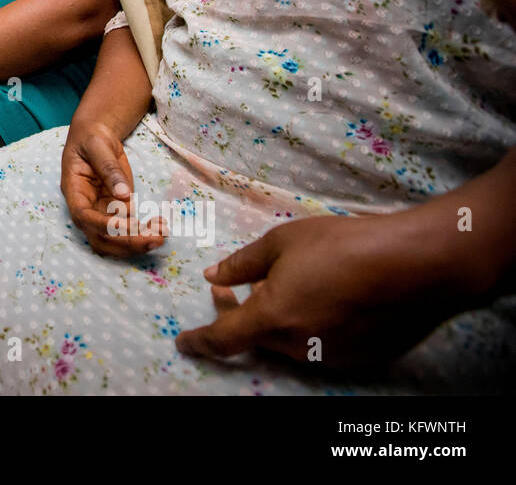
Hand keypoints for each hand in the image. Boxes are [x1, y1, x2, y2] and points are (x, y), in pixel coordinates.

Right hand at [60, 119, 165, 256]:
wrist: (97, 137)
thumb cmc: (91, 138)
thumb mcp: (98, 146)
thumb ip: (108, 168)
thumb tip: (124, 194)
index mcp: (74, 191)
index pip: (84, 216)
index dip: (103, 225)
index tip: (127, 225)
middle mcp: (86, 208)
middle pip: (100, 237)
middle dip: (126, 243)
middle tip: (154, 239)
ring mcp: (102, 212)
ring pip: (115, 240)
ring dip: (138, 243)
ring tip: (162, 233)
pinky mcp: (118, 211)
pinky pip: (129, 230)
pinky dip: (145, 232)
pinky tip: (161, 224)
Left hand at [174, 213, 463, 367]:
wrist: (416, 265)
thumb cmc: (344, 246)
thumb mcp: (283, 243)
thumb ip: (243, 264)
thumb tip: (214, 277)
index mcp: (272, 318)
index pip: (223, 339)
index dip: (199, 341)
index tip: (184, 342)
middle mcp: (298, 346)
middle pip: (257, 338)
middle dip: (240, 317)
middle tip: (233, 292)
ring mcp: (331, 356)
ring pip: (290, 341)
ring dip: (279, 320)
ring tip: (287, 286)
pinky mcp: (360, 357)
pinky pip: (321, 344)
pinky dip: (311, 325)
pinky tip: (326, 297)